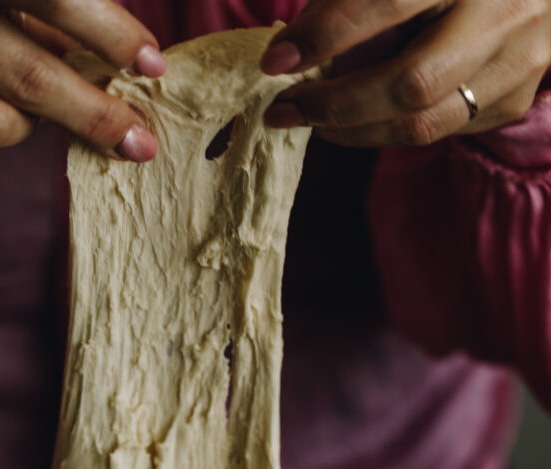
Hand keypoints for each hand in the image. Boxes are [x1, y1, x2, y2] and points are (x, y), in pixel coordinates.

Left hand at [260, 0, 550, 146]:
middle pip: (411, 82)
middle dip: (336, 104)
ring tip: (314, 117)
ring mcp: (516, 61)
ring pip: (423, 122)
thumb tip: (295, 45)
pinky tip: (361, 116)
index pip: (390, 0)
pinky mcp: (513, 98)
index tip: (277, 59)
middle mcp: (503, 11)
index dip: (328, 32)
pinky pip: (439, 130)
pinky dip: (388, 128)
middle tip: (286, 109)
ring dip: (355, 130)